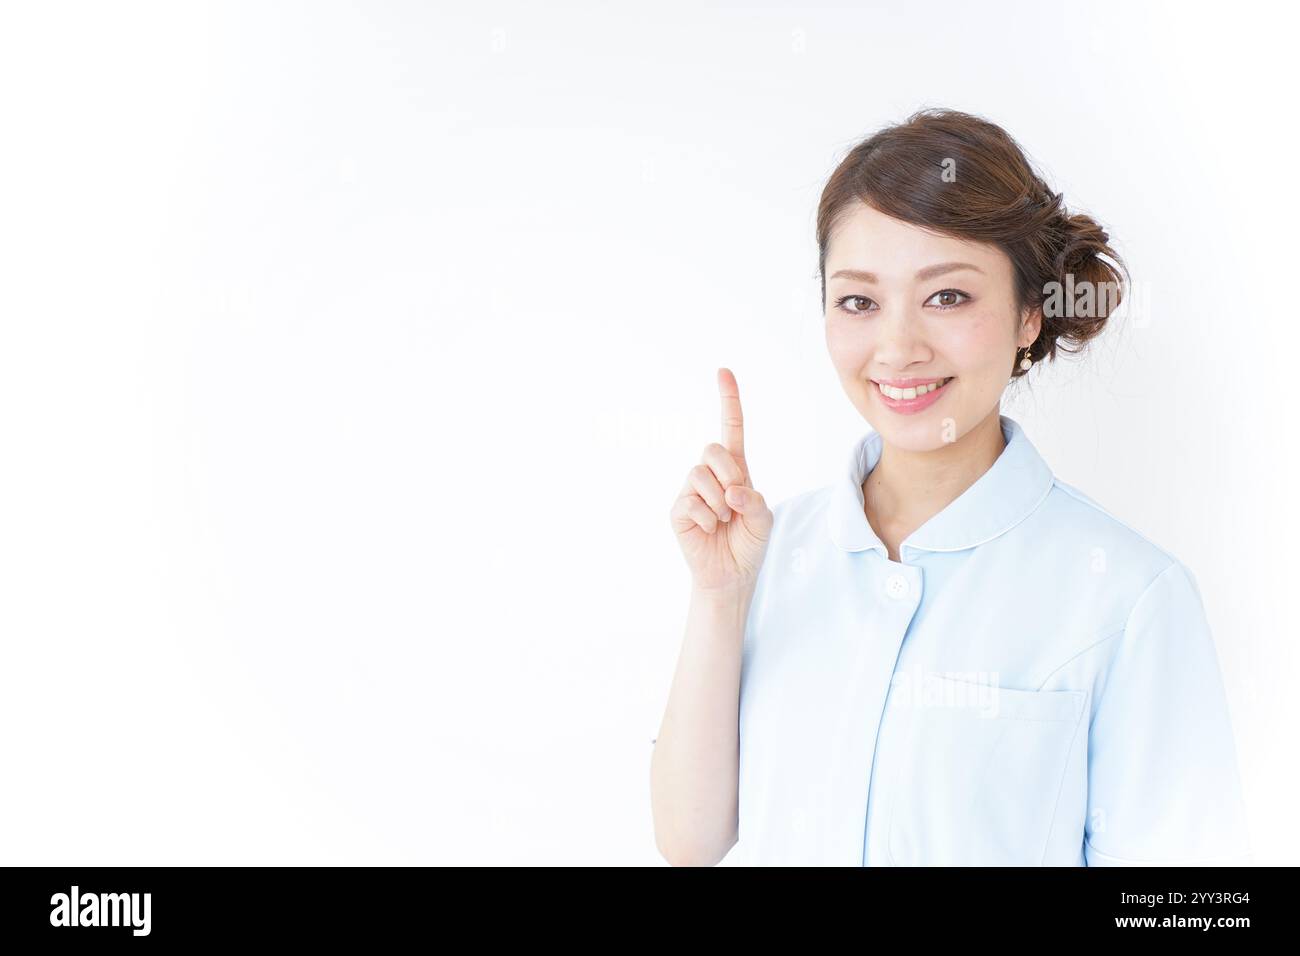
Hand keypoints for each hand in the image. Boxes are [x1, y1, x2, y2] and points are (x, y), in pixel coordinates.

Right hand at [670, 368, 773, 592]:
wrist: (731, 575)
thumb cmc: (748, 543)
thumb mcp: (764, 519)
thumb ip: (754, 500)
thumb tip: (730, 492)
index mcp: (736, 470)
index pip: (731, 429)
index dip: (728, 400)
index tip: (723, 372)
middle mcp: (710, 475)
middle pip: (712, 448)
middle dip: (729, 473)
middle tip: (735, 501)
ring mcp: (691, 491)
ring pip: (700, 475)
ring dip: (719, 502)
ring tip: (723, 521)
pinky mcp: (678, 510)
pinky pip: (690, 502)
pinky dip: (707, 518)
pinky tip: (710, 530)